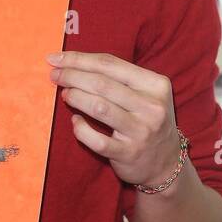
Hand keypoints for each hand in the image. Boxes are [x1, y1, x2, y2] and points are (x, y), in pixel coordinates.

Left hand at [46, 50, 181, 187]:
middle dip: (72, 76)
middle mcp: (151, 106)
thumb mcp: (145, 95)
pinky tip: (75, 122)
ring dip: (75, 97)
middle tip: (54, 75)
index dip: (79, 59)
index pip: (110, 64)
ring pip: (99, 107)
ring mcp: (141, 131)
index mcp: (155, 84)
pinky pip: (97, 140)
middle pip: (102, 83)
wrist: (167, 163)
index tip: (56, 58)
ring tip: (64, 94)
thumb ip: (118, 79)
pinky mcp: (128, 153)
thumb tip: (73, 64)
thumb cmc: (147, 121)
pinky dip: (81, 129)